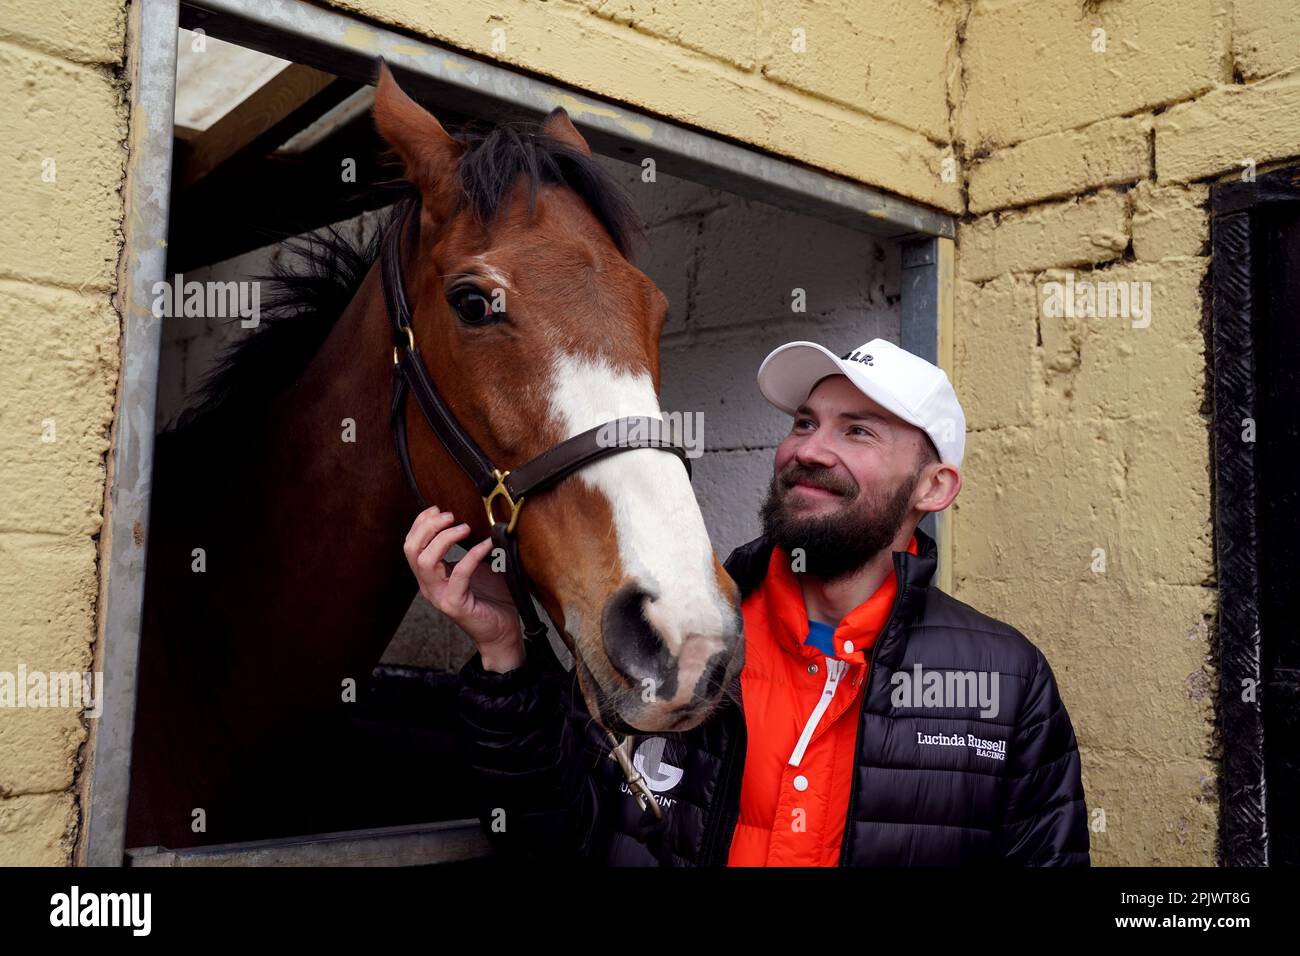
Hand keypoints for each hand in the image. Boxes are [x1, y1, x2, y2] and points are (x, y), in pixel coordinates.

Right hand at [403, 506, 523, 670]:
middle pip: (411, 550)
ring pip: (425, 561)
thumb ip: (468, 546)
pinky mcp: (456, 604)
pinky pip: (459, 574)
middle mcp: (429, 586)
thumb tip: (478, 517)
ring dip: (444, 539)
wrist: (502, 631)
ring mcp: (440, 596)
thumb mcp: (476, 566)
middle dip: (427, 527)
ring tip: (464, 528)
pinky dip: (472, 555)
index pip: (411, 544)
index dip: (420, 523)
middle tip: (449, 515)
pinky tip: (487, 545)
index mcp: (430, 575)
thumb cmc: (491, 598)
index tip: (437, 508)